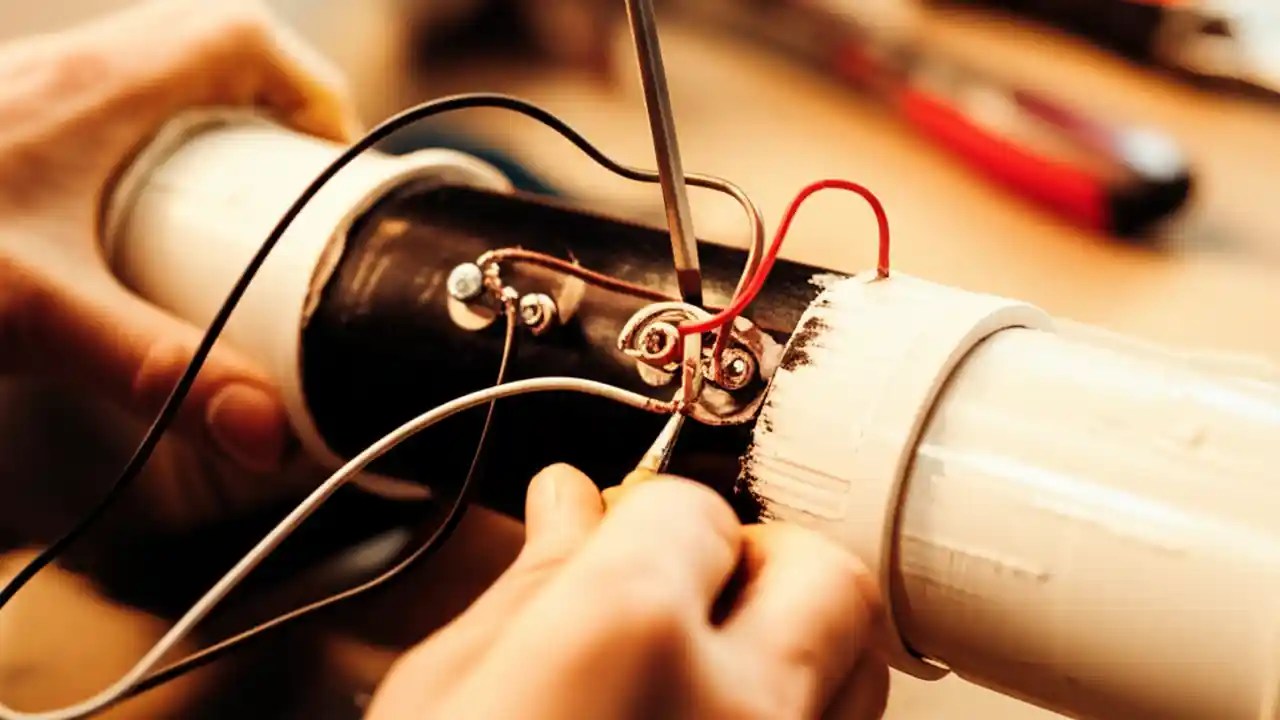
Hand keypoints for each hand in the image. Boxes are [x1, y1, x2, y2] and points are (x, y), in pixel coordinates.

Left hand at [0, 0, 356, 472]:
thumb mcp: (38, 314)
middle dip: (273, 115)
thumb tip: (265, 430)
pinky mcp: (7, 125)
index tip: (335, 164)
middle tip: (292, 194)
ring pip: (158, 78)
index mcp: (103, 87)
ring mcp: (34, 91)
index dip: (313, 92)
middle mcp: (72, 71)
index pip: (246, 40)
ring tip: (233, 210)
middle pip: (212, 53)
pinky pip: (110, 108)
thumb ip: (154, 370)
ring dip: (212, 128)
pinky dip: (153, 148)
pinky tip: (136, 222)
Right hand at [367, 465, 889, 719]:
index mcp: (629, 636)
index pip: (693, 508)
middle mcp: (740, 707)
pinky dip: (797, 709)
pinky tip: (717, 717)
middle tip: (691, 581)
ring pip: (860, 666)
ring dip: (799, 633)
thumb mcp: (440, 694)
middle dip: (763, 556)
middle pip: (827, 572)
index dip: (647, 515)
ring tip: (710, 654)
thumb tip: (566, 508)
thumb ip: (525, 587)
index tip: (616, 535)